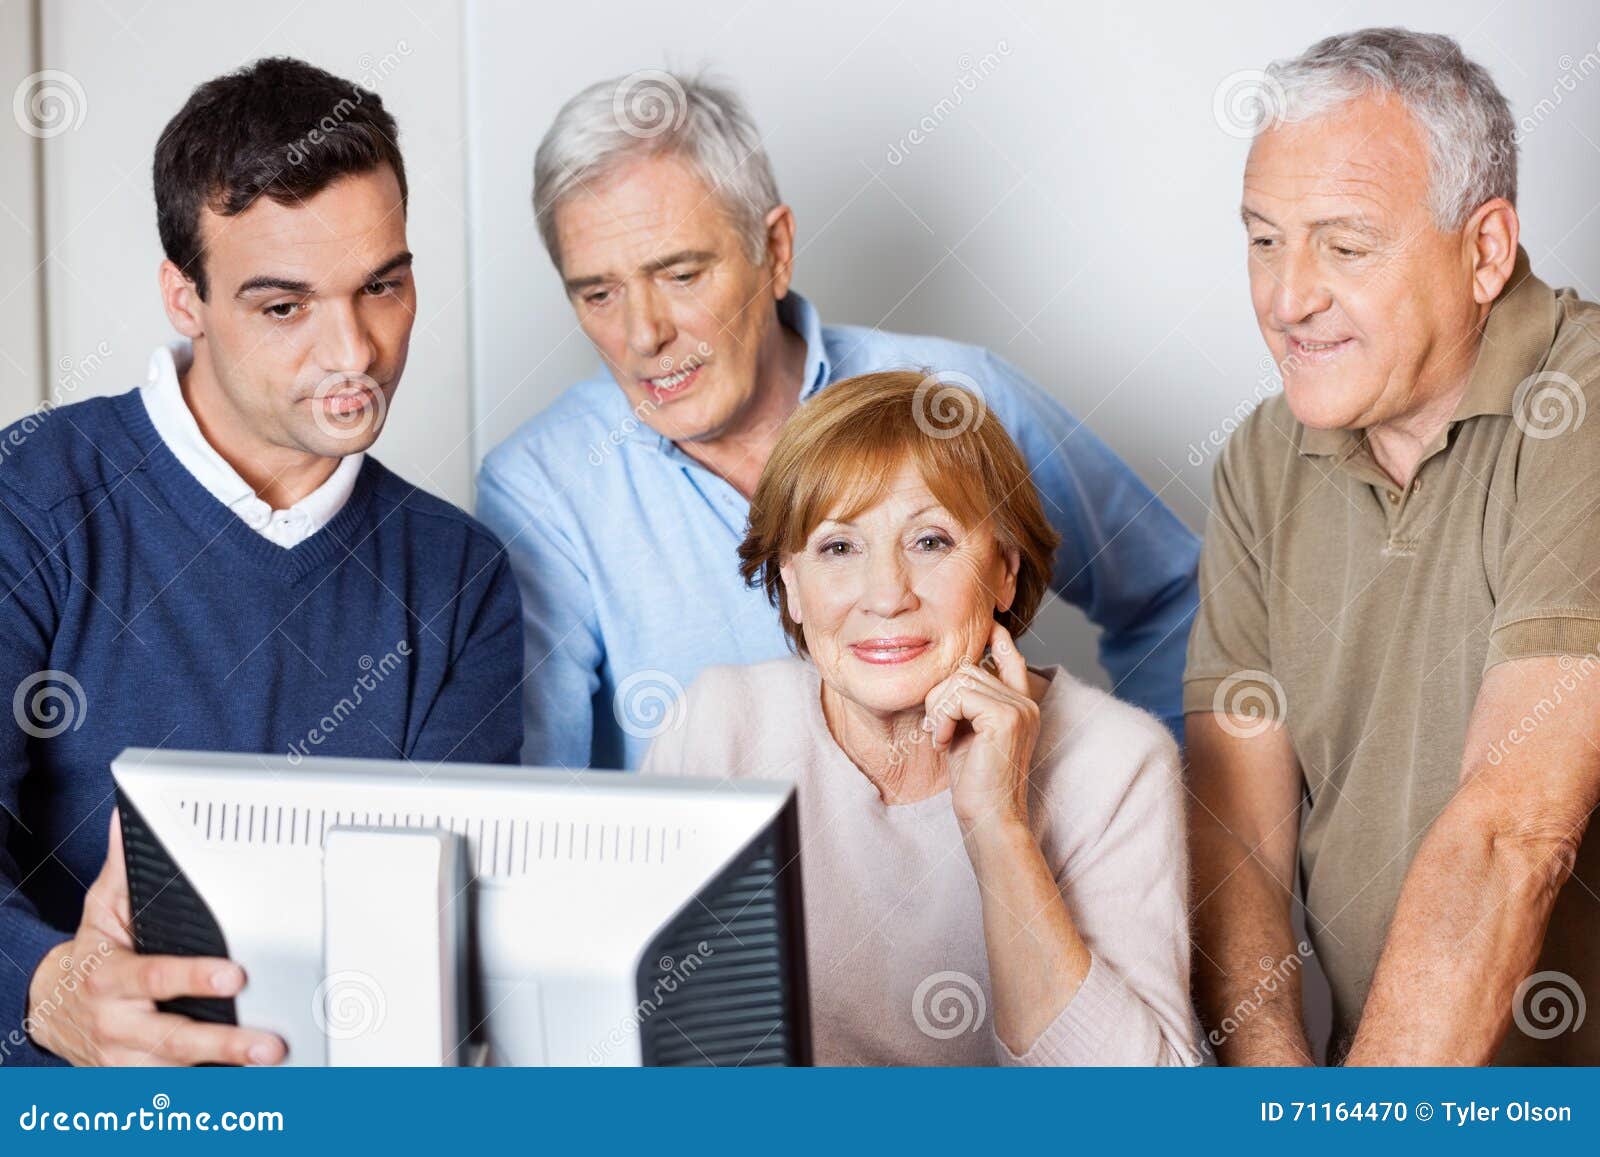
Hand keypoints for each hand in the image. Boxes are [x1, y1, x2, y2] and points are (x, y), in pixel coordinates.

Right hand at [26, 809, 286, 1065]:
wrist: (54, 1011)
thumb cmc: (94, 956)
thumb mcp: (102, 912)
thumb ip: (124, 872)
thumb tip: (125, 820)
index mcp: (113, 980)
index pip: (158, 979)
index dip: (195, 978)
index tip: (235, 976)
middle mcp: (121, 1025)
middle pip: (175, 1039)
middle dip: (224, 1043)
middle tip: (269, 1042)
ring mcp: (131, 1060)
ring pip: (183, 1070)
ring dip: (228, 1069)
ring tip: (273, 1062)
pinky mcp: (142, 1082)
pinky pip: (181, 1089)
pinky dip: (214, 1089)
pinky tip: (254, 1088)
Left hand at [922, 622, 1041, 831]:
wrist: (988, 817)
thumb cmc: (974, 781)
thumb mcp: (967, 733)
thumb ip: (967, 704)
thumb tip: (951, 675)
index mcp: (1020, 705)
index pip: (1011, 659)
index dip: (998, 640)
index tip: (989, 625)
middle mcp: (1026, 702)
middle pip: (968, 668)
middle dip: (941, 696)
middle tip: (938, 729)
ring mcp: (1019, 708)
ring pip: (959, 680)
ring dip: (938, 709)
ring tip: (942, 737)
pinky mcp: (1006, 717)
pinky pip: (958, 696)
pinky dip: (941, 718)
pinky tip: (943, 741)